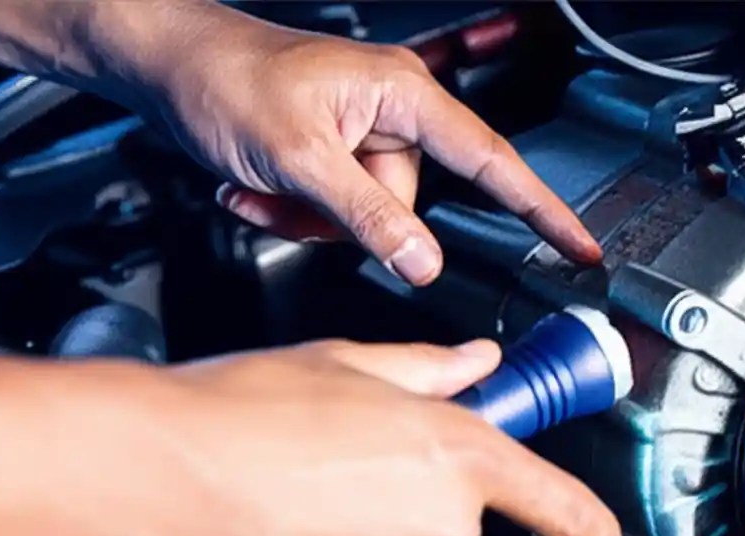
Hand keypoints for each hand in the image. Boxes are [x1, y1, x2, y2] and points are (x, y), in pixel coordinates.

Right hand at [127, 340, 619, 535]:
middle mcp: (440, 526)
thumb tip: (474, 364)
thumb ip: (428, 372)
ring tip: (298, 509)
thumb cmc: (236, 413)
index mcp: (452, 452)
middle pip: (452, 527)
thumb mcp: (345, 365)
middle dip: (408, 505)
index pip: (551, 499)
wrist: (150, 478)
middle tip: (338, 476)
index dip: (586, 524)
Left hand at [139, 4, 601, 284]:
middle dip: (346, 221)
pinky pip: (337, 208)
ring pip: (367, 214)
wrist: (165, 62)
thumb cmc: (225, 77)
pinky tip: (255, 189)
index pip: (492, 162)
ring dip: (310, 220)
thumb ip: (368, 217)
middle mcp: (392, 111)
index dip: (542, 209)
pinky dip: (295, 212)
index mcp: (403, 96)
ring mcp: (361, 131)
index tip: (579, 247)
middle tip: (290, 202)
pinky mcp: (333, 150)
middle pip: (407, 203)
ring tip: (262, 190)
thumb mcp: (299, 158)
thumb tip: (425, 264)